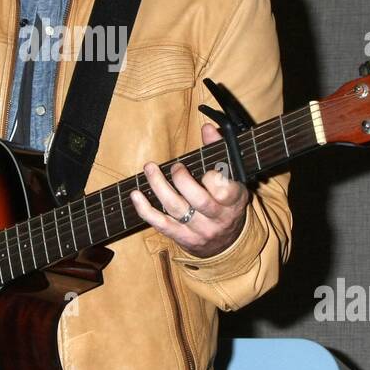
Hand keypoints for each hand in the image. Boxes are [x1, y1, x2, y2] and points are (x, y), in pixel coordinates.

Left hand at [129, 123, 249, 257]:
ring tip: (150, 169)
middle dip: (182, 180)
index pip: (225, 190)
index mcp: (233, 201)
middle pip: (199, 200)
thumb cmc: (227, 202)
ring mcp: (199, 230)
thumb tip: (207, 128)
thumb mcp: (232, 179)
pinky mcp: (182, 237)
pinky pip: (161, 224)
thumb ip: (219, 151)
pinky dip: (145, 210)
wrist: (226, 242)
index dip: (214, 178)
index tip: (208, 170)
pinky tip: (136, 195)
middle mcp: (217, 218)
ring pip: (176, 209)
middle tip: (176, 167)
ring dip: (159, 186)